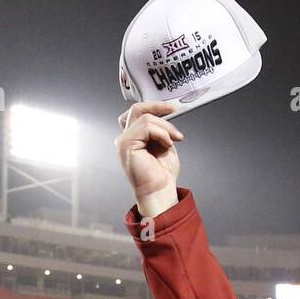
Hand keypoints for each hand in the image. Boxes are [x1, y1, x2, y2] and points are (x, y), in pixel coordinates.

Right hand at [115, 101, 183, 217]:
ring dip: (165, 127)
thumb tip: (167, 115)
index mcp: (134, 137)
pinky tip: (167, 144)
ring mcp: (124, 140)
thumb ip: (161, 130)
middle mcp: (126, 137)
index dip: (154, 107)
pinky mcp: (126, 144)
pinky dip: (161, 133)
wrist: (159, 192)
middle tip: (174, 109)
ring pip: (145, 118)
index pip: (138, 113)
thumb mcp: (165, 145)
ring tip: (175, 139)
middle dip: (157, 106)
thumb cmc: (162, 175)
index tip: (172, 108)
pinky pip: (146, 127)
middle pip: (137, 109)